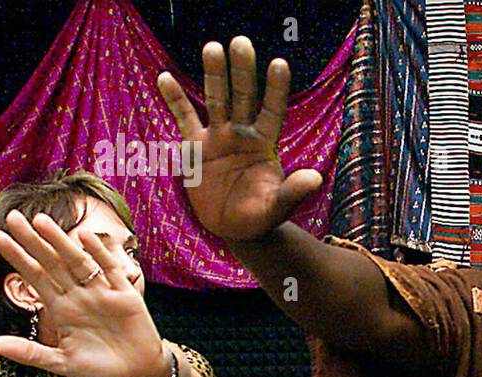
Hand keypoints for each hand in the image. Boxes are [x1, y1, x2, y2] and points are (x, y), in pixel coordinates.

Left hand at [0, 211, 169, 376]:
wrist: (137, 373)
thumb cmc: (99, 370)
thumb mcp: (61, 364)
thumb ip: (29, 353)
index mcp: (61, 309)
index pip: (35, 277)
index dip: (18, 258)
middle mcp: (78, 295)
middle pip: (52, 262)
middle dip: (33, 240)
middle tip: (14, 218)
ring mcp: (101, 292)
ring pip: (76, 261)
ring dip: (59, 241)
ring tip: (41, 221)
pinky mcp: (124, 294)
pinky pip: (109, 269)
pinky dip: (98, 253)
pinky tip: (84, 237)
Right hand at [156, 36, 321, 241]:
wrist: (235, 229)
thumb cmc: (262, 216)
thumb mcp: (279, 206)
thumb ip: (294, 191)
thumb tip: (316, 178)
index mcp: (265, 144)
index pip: (273, 110)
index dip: (276, 89)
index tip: (279, 63)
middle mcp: (243, 134)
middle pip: (243, 97)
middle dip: (243, 71)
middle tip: (241, 42)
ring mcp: (219, 138)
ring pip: (216, 100)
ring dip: (214, 75)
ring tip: (212, 47)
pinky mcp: (196, 148)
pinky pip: (184, 118)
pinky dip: (174, 100)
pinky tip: (164, 76)